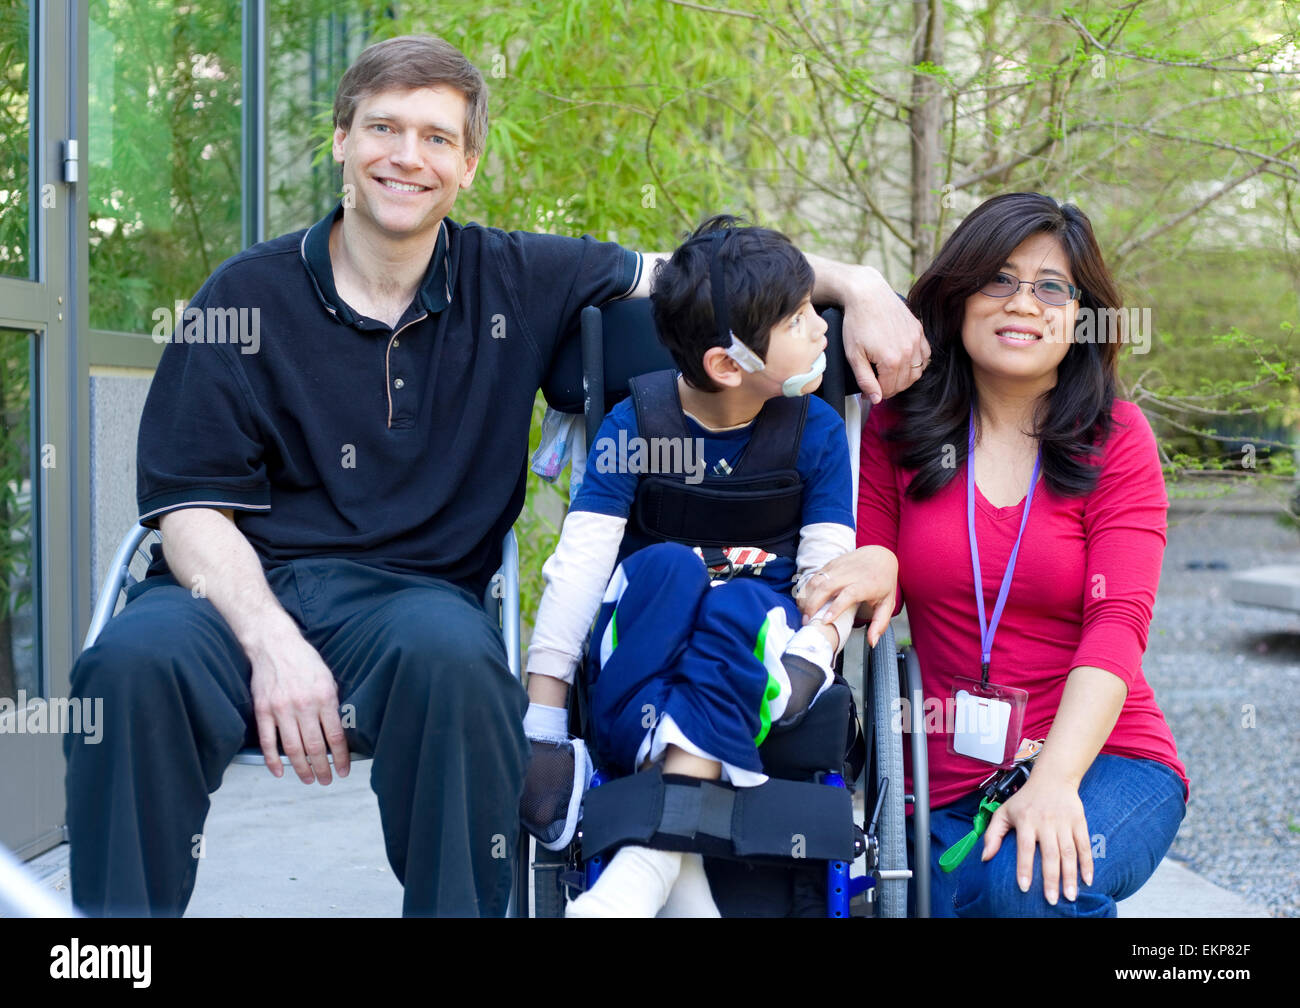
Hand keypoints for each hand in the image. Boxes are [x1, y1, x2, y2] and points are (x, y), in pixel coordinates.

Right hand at [247, 615, 349, 783]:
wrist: (274, 644)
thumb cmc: (304, 660)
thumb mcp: (327, 677)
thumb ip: (332, 703)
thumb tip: (338, 728)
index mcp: (324, 697)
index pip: (335, 736)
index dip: (340, 758)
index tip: (343, 770)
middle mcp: (303, 706)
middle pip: (314, 747)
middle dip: (322, 768)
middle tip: (326, 781)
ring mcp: (281, 709)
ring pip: (292, 748)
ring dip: (301, 768)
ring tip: (309, 780)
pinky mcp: (263, 711)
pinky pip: (268, 741)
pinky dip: (272, 760)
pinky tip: (280, 771)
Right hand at [797, 546, 897, 647]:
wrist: (880, 555)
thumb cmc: (883, 581)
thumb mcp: (888, 603)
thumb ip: (880, 623)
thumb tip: (872, 642)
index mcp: (866, 584)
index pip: (849, 594)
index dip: (835, 607)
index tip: (825, 620)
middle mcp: (850, 574)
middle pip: (826, 587)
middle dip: (813, 604)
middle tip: (807, 621)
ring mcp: (838, 567)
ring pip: (817, 580)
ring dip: (806, 597)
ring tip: (803, 613)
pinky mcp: (830, 564)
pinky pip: (815, 576)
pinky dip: (806, 589)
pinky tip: (804, 602)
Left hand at [841, 268, 927, 402]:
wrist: (867, 295)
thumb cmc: (857, 323)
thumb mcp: (854, 355)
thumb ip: (865, 380)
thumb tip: (876, 399)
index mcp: (891, 360)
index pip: (889, 389)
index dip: (878, 393)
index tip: (869, 392)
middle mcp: (908, 351)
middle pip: (905, 383)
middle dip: (891, 388)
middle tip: (878, 384)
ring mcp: (916, 340)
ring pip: (917, 372)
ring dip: (905, 378)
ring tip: (890, 375)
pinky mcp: (919, 330)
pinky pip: (925, 356)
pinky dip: (917, 364)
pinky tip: (905, 363)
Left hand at [981, 773, 1093, 905]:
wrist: (1052, 778)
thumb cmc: (1025, 799)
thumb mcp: (1004, 812)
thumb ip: (992, 834)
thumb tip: (985, 858)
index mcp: (1026, 820)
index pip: (1025, 847)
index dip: (1025, 867)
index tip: (1025, 887)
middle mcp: (1045, 821)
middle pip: (1050, 853)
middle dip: (1051, 879)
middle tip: (1051, 900)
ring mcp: (1064, 822)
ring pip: (1069, 852)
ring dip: (1071, 875)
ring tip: (1070, 896)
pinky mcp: (1079, 821)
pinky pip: (1084, 845)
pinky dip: (1088, 863)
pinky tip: (1087, 880)